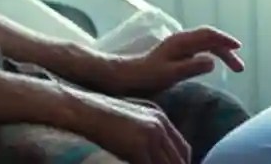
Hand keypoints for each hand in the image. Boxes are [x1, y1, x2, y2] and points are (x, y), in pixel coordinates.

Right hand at [66, 87, 190, 163]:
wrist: (86, 111)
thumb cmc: (103, 117)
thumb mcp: (133, 118)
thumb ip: (148, 131)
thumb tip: (153, 154)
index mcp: (160, 118)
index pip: (183, 148)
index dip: (182, 163)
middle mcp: (160, 126)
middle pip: (179, 159)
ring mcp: (150, 136)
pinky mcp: (138, 147)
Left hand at [110, 26, 245, 95]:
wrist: (123, 77)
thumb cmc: (144, 77)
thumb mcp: (169, 75)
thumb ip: (191, 67)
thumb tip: (212, 62)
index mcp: (180, 42)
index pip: (208, 36)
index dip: (225, 41)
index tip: (239, 49)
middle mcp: (180, 41)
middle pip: (209, 39)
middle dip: (226, 49)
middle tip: (240, 68)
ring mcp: (176, 47)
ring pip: (204, 44)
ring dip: (220, 52)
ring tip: (232, 66)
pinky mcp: (174, 54)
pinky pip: (198, 49)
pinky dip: (211, 53)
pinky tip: (212, 64)